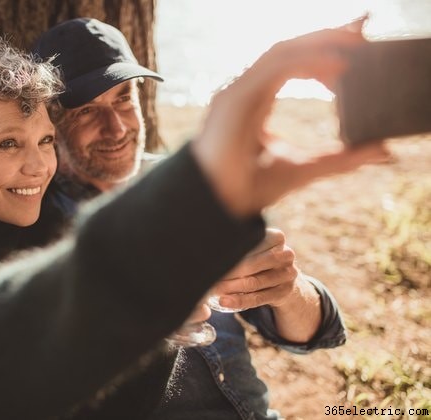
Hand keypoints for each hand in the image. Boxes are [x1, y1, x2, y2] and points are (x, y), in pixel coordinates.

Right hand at [191, 18, 389, 217]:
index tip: (356, 54)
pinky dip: (304, 60)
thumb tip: (382, 152)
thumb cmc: (249, 188)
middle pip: (289, 51)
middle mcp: (246, 90)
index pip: (292, 65)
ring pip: (281, 51)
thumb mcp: (305, 168)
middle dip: (327, 38)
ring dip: (319, 43)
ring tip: (353, 46)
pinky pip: (272, 67)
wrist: (217, 205)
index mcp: (257, 102)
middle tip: (363, 34)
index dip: (323, 53)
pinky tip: (333, 65)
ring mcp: (237, 91)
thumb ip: (340, 159)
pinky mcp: (233, 97)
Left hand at [211, 228, 321, 341]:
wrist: (282, 279)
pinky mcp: (285, 292)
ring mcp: (288, 274)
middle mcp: (286, 254)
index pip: (251, 244)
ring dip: (231, 288)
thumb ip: (237, 244)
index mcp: (276, 237)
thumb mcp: (254, 247)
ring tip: (214, 290)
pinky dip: (240, 300)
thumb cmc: (258, 259)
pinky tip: (225, 301)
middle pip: (252, 264)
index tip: (211, 258)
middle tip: (209, 277)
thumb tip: (205, 244)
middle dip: (229, 272)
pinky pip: (259, 298)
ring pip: (254, 282)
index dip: (230, 253)